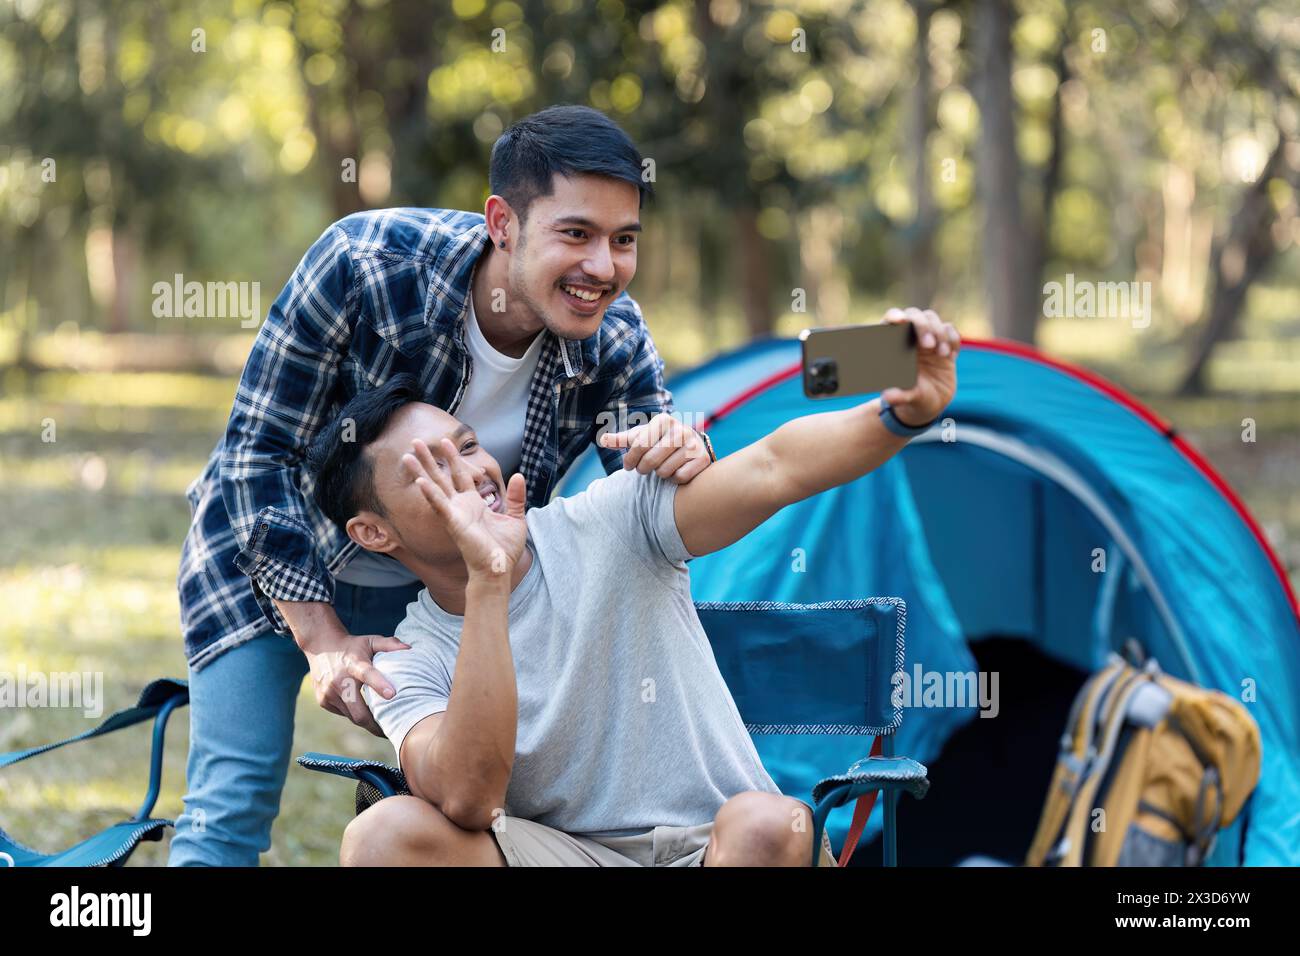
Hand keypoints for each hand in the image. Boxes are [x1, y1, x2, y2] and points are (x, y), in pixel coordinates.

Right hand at [301, 628, 410, 735]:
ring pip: (351, 716)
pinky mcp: (323, 701)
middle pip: (358, 711)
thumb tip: (409, 649)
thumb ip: (390, 644)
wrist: (320, 645)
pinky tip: (362, 710)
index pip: (367, 674)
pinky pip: (343, 713)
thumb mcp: (370, 641)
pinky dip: (354, 713)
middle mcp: (339, 680)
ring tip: (381, 725)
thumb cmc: (352, 645)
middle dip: (375, 725)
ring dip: (366, 721)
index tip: (392, 694)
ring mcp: (329, 693)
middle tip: (391, 732)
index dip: (379, 684)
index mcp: (354, 664)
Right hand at [403, 437, 527, 576]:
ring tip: (407, 455)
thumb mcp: (515, 518)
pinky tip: (419, 481)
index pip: (461, 475)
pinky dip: (430, 494)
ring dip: (421, 471)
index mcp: (474, 504)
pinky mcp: (454, 523)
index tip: (446, 442)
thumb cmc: (504, 549)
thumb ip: (515, 497)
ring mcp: (455, 514)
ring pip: (435, 487)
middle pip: (442, 477)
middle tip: (416, 442)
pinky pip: (440, 506)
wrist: (500, 569)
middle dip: (430, 459)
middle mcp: (461, 506)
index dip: (453, 458)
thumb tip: (519, 475)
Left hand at [598, 412, 712, 482]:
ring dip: (659, 474)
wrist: (691, 446)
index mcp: (664, 420)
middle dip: (643, 469)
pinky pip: (679, 478)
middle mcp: (681, 429)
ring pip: (664, 472)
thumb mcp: (641, 437)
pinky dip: (674, 479)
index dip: (630, 460)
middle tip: (644, 469)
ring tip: (661, 467)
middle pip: (650, 461)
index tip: (628, 466)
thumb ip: (622, 439)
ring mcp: (694, 444)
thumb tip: (602, 439)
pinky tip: (676, 471)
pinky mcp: (703, 459)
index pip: (638, 446)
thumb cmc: (659, 441)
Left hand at [880, 307, 959, 425]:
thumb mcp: (907, 399)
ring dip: (939, 333)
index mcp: (894, 346)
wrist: (931, 404)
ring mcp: (928, 339)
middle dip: (923, 326)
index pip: (890, 321)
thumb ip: (899, 396)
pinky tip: (950, 356)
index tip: (900, 320)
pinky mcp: (946, 344)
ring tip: (942, 354)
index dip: (894, 316)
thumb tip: (888, 397)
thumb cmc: (913, 399)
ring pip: (933, 319)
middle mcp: (910, 338)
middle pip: (915, 315)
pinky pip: (951, 331)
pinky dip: (953, 339)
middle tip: (928, 345)